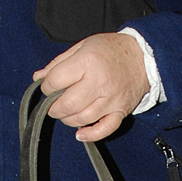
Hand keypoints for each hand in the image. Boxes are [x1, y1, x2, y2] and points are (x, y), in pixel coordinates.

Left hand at [33, 32, 147, 143]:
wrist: (143, 56)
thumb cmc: (110, 50)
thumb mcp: (82, 46)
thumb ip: (59, 62)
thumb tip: (38, 77)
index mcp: (87, 61)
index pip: (56, 81)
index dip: (46, 86)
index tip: (48, 87)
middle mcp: (99, 81)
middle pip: (67, 104)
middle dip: (54, 108)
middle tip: (54, 104)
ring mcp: (111, 99)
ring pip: (82, 118)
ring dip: (68, 119)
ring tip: (67, 112)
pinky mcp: (120, 111)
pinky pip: (105, 129)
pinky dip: (90, 134)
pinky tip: (80, 133)